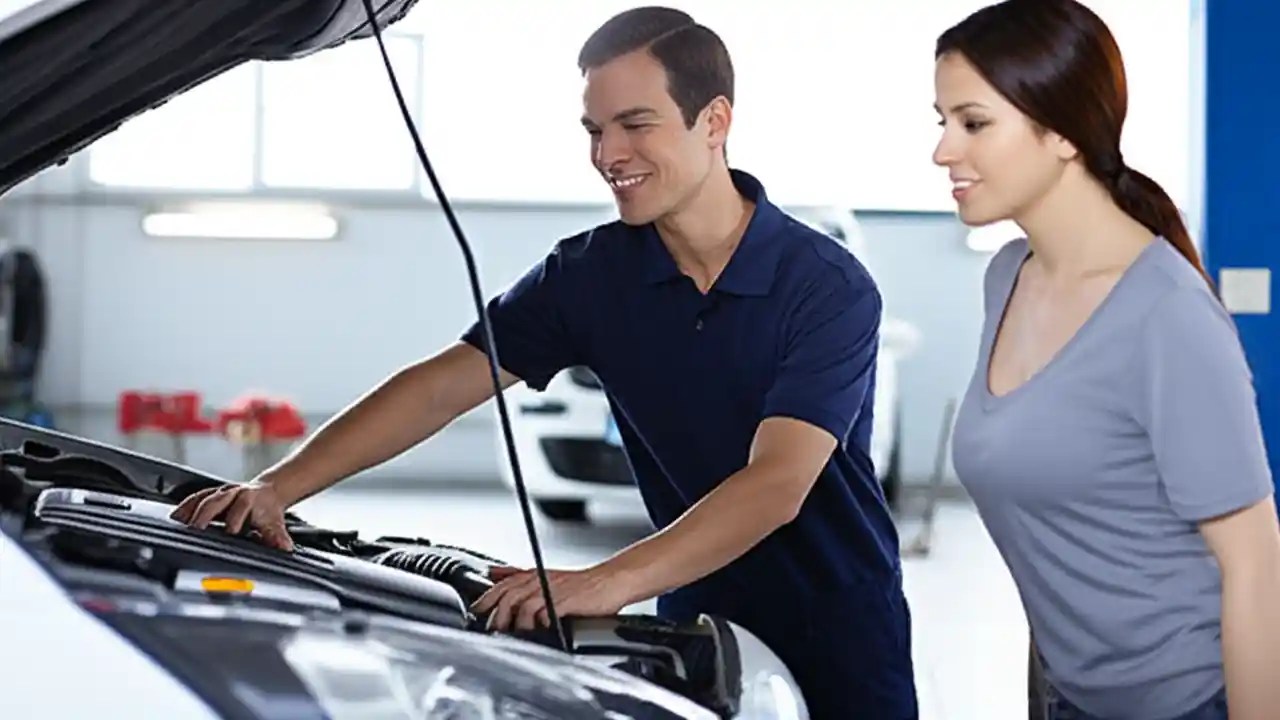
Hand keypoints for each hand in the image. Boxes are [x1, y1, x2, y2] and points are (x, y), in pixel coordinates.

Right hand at [169, 479, 293, 551]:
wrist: (267, 493)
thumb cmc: (268, 512)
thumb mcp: (275, 524)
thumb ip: (277, 536)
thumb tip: (285, 549)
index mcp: (250, 498)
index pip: (242, 506)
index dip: (236, 517)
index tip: (230, 531)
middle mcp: (233, 492)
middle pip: (216, 500)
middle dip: (205, 514)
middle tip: (195, 529)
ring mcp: (220, 492)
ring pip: (202, 498)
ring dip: (190, 510)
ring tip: (177, 524)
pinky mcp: (210, 494)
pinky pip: (194, 499)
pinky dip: (184, 508)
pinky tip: (174, 518)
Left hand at [472, 564, 633, 630]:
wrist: (612, 581)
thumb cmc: (582, 584)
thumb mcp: (547, 575)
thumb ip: (520, 575)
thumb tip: (494, 573)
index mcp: (535, 575)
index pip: (503, 584)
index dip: (487, 597)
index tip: (475, 611)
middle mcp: (541, 580)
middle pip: (509, 593)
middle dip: (495, 611)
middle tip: (490, 628)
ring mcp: (553, 590)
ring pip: (523, 602)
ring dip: (513, 620)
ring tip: (510, 633)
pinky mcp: (567, 601)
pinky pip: (545, 610)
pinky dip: (537, 620)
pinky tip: (536, 629)